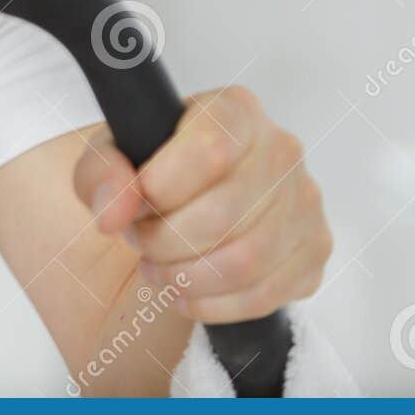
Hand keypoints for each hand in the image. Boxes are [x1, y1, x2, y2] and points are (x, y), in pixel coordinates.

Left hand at [73, 85, 331, 322]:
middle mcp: (281, 150)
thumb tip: (114, 211)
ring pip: (245, 261)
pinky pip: (264, 295)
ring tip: (156, 267)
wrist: (181, 199)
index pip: (210, 149)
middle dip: (164, 240)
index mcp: (235, 110)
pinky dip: (210, 304)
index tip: (137, 203)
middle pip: (224, 214)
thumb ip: (101, 172)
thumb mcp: (110, 155)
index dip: (161, 188)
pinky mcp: (313, 252)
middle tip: (139, 240)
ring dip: (184, 276)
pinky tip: (184, 292)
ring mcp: (304, 203)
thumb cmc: (150, 168)